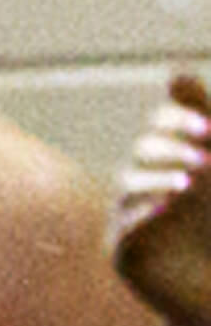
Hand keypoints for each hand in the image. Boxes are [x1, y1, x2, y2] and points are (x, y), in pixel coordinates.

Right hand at [120, 71, 210, 325]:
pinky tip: (173, 206)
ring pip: (133, 184)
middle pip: (146, 149)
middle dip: (173, 145)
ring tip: (194, 180)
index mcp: (174, 164)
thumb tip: (178, 71)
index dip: (179, 118)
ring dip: (163, 177)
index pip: (163, 124)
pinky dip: (149, 213)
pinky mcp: (124, 254)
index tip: (208, 128)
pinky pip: (127, 225)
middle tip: (207, 151)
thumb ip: (206, 131)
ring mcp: (128, 220)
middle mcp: (146, 188)